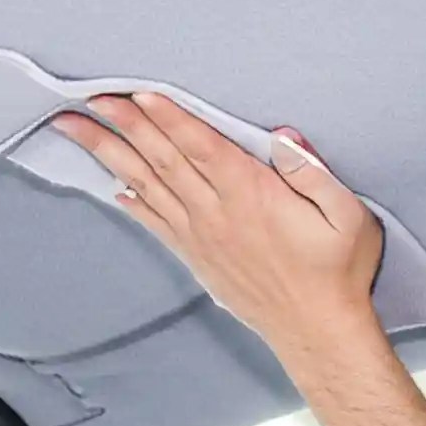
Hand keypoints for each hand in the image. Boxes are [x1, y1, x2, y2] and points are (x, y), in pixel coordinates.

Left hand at [51, 93, 382, 345]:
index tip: (139, 93)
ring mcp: (202, 237)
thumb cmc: (336, 271)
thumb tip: (283, 137)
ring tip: (79, 132)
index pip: (201, 146)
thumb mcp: (347, 215)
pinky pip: (156, 224)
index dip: (169, 117)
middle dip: (126, 125)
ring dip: (111, 155)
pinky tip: (112, 187)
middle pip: (163, 159)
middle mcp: (217, 214)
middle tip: (93, 97)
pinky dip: (132, 203)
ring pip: (149, 186)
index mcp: (252, 195)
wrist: (317, 332)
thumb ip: (312, 172)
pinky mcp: (197, 258)